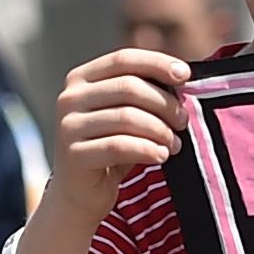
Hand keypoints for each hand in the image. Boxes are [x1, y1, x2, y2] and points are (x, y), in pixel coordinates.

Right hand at [29, 45, 189, 253]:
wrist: (80, 194)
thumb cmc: (110, 149)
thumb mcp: (124, 115)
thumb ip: (142, 93)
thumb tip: (182, 76)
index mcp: (81, 79)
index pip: (123, 59)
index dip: (157, 63)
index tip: (186, 75)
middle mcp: (69, 98)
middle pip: (129, 87)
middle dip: (164, 103)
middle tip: (183, 121)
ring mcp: (68, 126)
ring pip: (127, 117)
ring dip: (160, 130)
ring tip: (174, 144)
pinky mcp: (73, 154)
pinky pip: (119, 146)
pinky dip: (147, 149)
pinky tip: (161, 155)